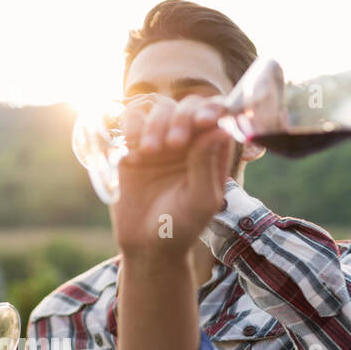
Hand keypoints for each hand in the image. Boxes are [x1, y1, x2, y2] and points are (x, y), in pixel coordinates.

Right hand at [110, 93, 234, 259]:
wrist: (145, 245)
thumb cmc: (181, 227)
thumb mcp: (201, 201)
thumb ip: (207, 164)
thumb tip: (219, 128)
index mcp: (211, 150)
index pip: (218, 114)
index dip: (213, 108)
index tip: (203, 121)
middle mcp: (188, 140)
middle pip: (188, 104)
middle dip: (182, 117)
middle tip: (174, 143)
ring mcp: (160, 140)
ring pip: (160, 107)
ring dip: (156, 122)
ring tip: (150, 152)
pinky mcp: (133, 146)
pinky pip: (132, 118)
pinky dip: (132, 125)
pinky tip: (135, 150)